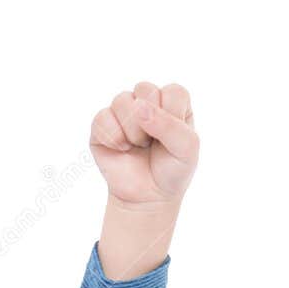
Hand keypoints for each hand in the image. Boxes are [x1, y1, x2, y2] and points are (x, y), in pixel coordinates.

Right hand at [90, 82, 199, 279]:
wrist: (148, 198)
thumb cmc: (172, 171)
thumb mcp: (186, 149)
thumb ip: (170, 124)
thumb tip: (138, 107)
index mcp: (172, 102)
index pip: (172, 91)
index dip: (172, 117)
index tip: (172, 138)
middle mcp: (147, 102)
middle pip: (144, 89)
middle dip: (149, 122)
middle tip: (151, 143)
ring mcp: (123, 112)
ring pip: (122, 100)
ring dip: (131, 130)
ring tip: (136, 146)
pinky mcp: (102, 126)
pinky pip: (101, 117)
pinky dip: (112, 137)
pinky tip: (121, 149)